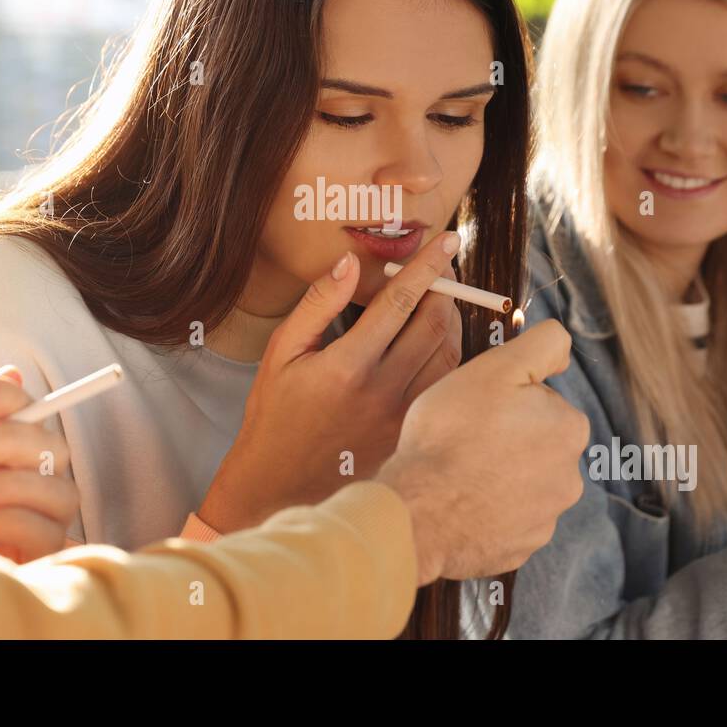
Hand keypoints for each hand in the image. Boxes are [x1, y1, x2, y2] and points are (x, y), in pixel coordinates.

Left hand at [0, 365, 79, 562]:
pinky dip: (11, 521)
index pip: (29, 415)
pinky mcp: (32, 561)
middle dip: (6, 440)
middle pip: (55, 448)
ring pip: (62, 491)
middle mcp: (21, 486)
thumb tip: (8, 371)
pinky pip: (48, 533)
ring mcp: (30, 524)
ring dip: (9, 484)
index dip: (10, 396)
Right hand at [198, 231, 463, 532]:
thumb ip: (317, 303)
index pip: (399, 301)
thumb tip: (350, 263)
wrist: (279, 486)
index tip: (446, 240)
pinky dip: (448, 355)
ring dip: (450, 320)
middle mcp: (382, 391)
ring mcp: (403, 417)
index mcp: (347, 366)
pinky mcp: (413, 433)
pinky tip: (433, 345)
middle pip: (435, 323)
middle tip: (436, 275)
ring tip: (436, 305)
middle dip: (442, 289)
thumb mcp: (282, 352)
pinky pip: (445, 384)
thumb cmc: (276, 415)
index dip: (427, 265)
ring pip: (448, 354)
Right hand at [376, 319, 589, 584]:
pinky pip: (504, 521)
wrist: (417, 511)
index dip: (507, 399)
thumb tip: (563, 343)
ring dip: (495, 477)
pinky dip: (485, 512)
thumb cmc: (451, 434)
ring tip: (454, 473)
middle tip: (462, 438)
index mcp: (569, 430)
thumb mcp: (495, 368)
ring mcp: (543, 520)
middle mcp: (568, 479)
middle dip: (506, 440)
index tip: (478, 407)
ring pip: (519, 484)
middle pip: (534, 444)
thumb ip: (542, 345)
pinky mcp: (519, 550)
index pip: (542, 402)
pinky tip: (457, 504)